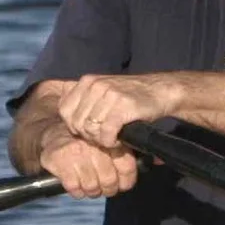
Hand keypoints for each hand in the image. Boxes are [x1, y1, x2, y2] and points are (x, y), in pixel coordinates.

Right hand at [40, 128, 139, 198]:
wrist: (54, 135)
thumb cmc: (88, 143)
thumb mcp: (110, 143)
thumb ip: (131, 152)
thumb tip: (160, 161)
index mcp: (109, 137)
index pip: (126, 167)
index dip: (126, 182)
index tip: (123, 184)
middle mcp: (93, 143)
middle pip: (109, 180)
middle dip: (109, 188)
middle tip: (105, 187)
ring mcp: (75, 152)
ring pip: (92, 186)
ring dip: (92, 190)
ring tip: (90, 184)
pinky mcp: (59, 160)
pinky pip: (74, 187)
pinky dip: (77, 191)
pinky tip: (77, 183)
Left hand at [56, 73, 181, 151]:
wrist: (160, 91)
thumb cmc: (130, 97)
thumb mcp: (103, 92)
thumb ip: (84, 102)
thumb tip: (68, 123)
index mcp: (87, 81)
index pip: (64, 110)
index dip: (74, 126)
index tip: (88, 131)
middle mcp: (95, 85)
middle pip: (77, 123)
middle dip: (88, 135)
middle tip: (103, 137)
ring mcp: (109, 94)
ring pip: (90, 129)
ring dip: (101, 140)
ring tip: (113, 137)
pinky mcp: (122, 106)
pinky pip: (106, 133)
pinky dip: (112, 142)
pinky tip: (120, 139)